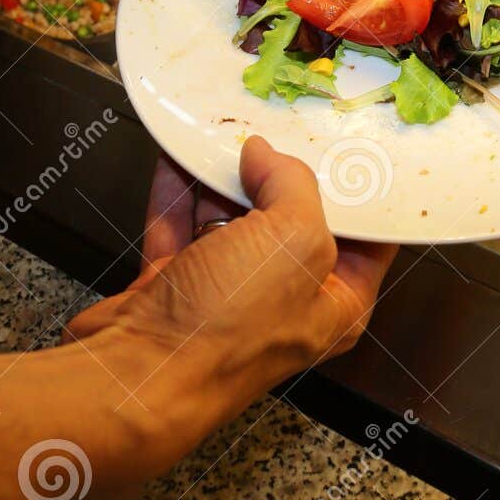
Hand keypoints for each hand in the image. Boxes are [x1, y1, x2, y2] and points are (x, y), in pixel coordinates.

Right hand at [66, 140, 397, 404]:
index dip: (359, 191)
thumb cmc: (229, 327)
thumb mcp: (294, 240)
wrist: (133, 375)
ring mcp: (226, 297)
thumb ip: (292, 184)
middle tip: (277, 124)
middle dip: (280, 173)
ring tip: (223, 128)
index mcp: (337, 304)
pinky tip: (178, 153)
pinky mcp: (174, 290)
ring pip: (231, 220)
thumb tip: (266, 155)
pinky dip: (179, 191)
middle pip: (292, 221)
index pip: (365, 238)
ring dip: (224, 176)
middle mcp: (285, 302)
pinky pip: (181, 227)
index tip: (350, 145)